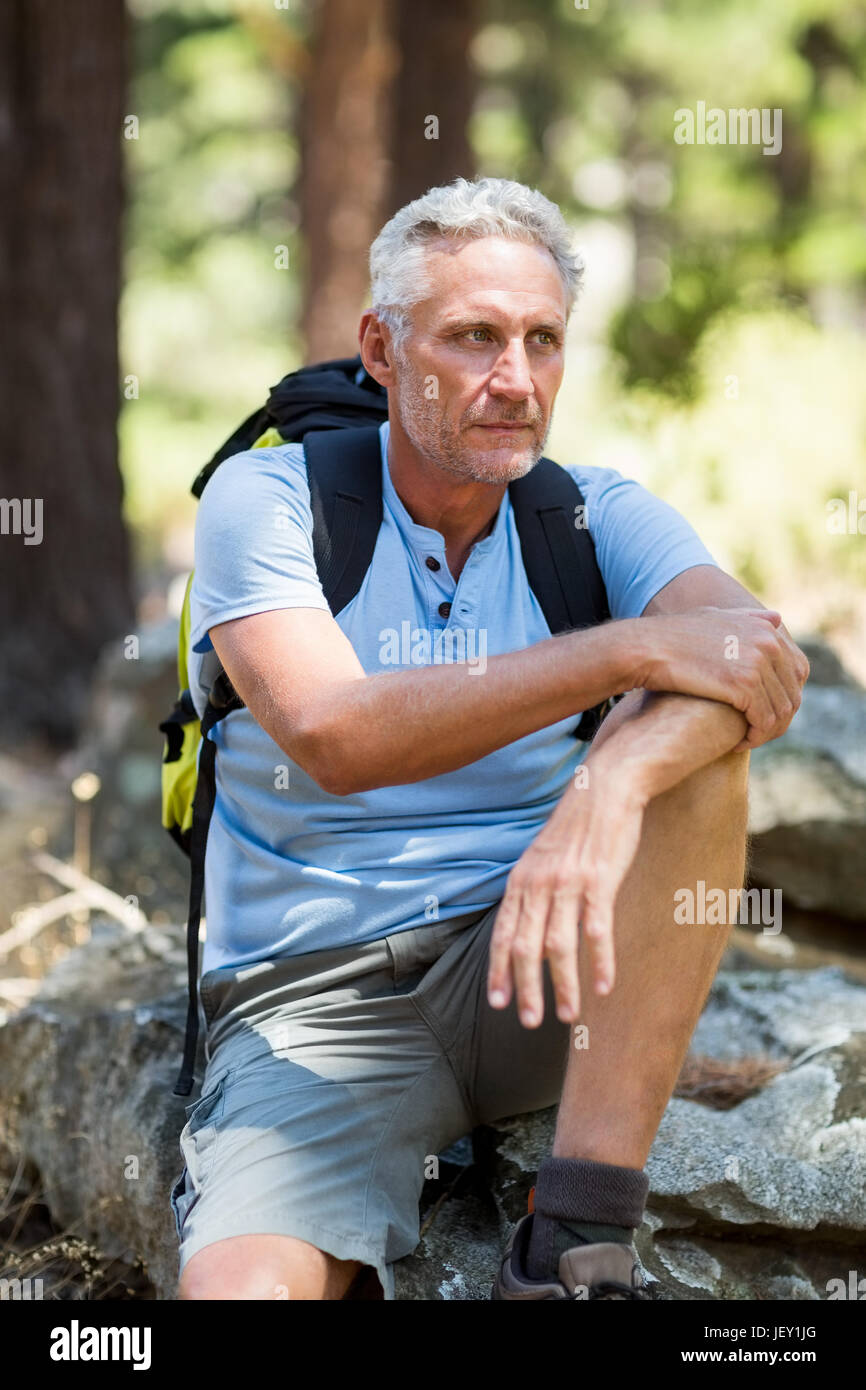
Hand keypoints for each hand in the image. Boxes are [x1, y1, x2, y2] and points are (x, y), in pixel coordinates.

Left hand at [486, 768, 646, 1027]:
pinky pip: (597, 931)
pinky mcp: (599, 881)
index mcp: (521, 880)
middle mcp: (538, 884)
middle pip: (524, 948)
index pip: (501, 934)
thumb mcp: (541, 857)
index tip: (498, 1002)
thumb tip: (531, 932)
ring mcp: (568, 883)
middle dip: (526, 989)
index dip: (497, 971)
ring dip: (562, 986)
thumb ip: (533, 892)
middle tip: (530, 1022)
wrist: (604, 789)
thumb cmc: (576, 827)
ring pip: (559, 947)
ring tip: (567, 1015)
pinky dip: (600, 963)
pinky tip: (604, 986)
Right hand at [636, 607, 808, 749]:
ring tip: (746, 741)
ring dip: (767, 733)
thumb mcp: (715, 617)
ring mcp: (758, 663)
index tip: (764, 713)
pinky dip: (755, 738)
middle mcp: (768, 644)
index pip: (798, 672)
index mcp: (767, 630)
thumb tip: (777, 618)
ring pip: (780, 712)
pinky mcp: (744, 685)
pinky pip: (764, 721)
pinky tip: (738, 744)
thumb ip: (748, 618)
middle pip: (792, 694)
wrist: (647, 648)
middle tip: (755, 734)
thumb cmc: (674, 636)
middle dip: (777, 719)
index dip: (785, 697)